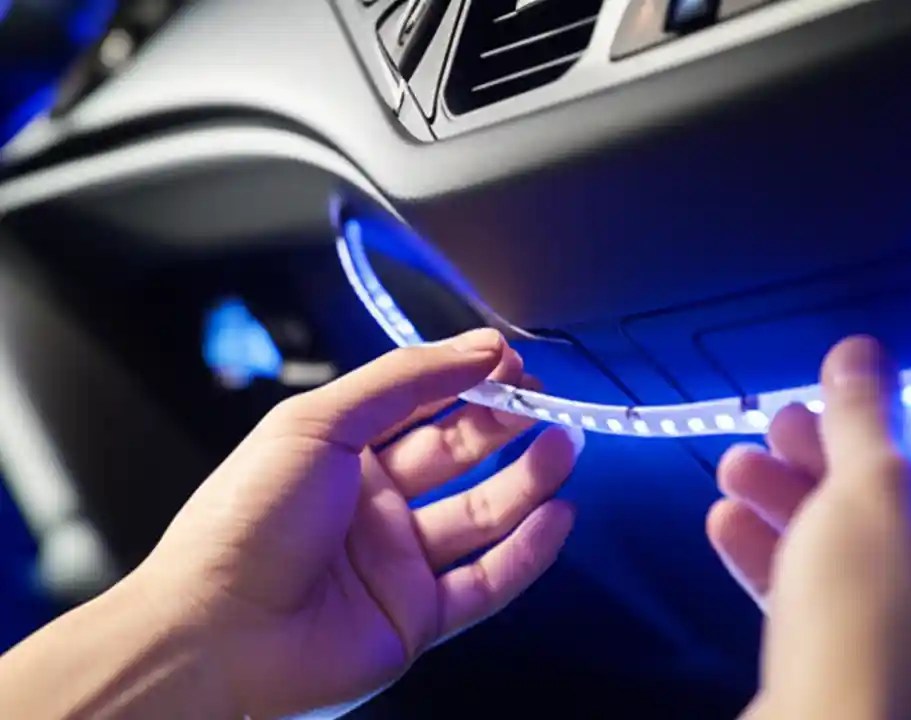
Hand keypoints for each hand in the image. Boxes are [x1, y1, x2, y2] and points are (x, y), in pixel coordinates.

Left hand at [0, 329, 582, 718]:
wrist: (214, 634)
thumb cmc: (244, 522)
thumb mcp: (317, 423)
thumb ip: (403, 380)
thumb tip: (478, 347)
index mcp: (339, 453)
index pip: (419, 404)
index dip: (467, 380)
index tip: (512, 362)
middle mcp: (371, 505)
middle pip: (457, 456)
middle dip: (505, 424)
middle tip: (548, 401)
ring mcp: (396, 563)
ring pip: (480, 515)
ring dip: (528, 479)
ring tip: (567, 445)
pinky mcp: (416, 618)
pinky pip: (486, 581)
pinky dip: (527, 552)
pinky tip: (557, 516)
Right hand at [709, 337, 910, 718]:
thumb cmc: (882, 619)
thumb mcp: (875, 491)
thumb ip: (867, 412)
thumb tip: (862, 349)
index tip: (849, 400)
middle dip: (834, 456)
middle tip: (776, 424)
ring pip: (869, 553)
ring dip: (798, 502)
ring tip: (736, 467)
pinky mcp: (883, 685)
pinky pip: (843, 606)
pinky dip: (790, 563)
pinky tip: (729, 526)